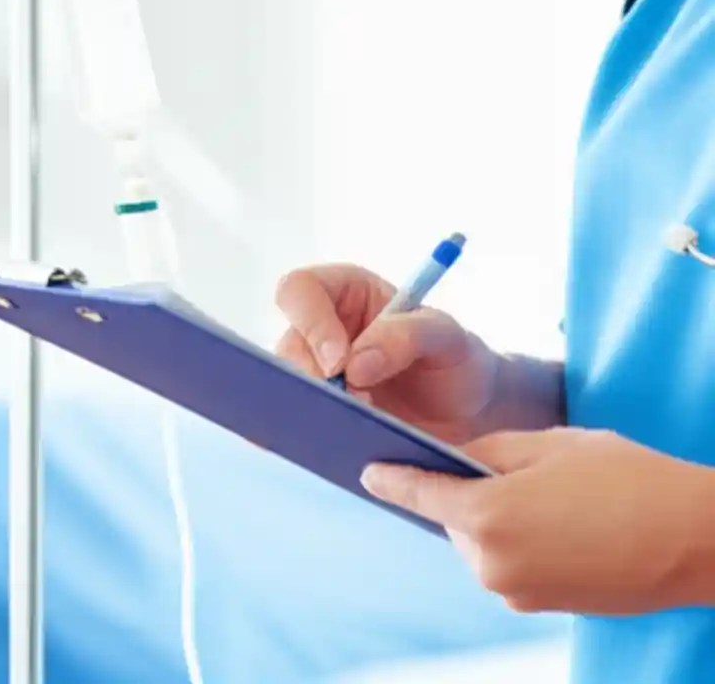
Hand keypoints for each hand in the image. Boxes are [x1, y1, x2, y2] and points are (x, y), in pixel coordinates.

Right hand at [276, 264, 554, 443]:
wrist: (468, 412)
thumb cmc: (458, 361)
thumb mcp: (448, 338)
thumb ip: (408, 337)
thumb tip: (355, 365)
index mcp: (346, 292)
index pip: (300, 289)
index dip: (310, 323)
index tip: (339, 363)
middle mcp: (322, 328)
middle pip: (287, 343)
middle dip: (312, 376)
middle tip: (353, 403)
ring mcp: (316, 371)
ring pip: (285, 384)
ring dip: (314, 406)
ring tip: (353, 423)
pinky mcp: (318, 408)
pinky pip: (293, 417)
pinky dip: (304, 430)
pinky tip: (327, 440)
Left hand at [361, 428, 714, 614]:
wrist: (696, 541)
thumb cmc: (628, 480)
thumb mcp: (551, 445)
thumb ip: (489, 452)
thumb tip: (456, 463)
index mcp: (484, 515)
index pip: (417, 493)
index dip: (390, 479)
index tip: (367, 472)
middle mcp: (488, 561)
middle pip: (453, 519)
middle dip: (471, 494)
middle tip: (521, 472)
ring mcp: (511, 589)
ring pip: (480, 542)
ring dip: (498, 520)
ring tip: (554, 500)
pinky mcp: (535, 604)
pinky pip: (508, 564)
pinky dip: (520, 543)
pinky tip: (564, 526)